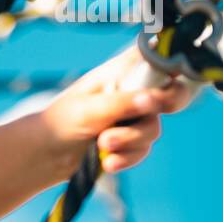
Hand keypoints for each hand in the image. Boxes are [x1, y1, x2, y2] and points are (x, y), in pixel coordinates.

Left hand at [40, 43, 195, 174]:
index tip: (167, 84)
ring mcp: (135, 116)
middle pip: (173, 95)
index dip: (175, 69)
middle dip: (160, 110)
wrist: (47, 153)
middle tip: (147, 114)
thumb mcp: (91, 108)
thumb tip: (154, 99)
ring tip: (102, 143)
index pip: (161, 60)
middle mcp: (135, 91)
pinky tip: (108, 162)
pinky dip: (127, 157)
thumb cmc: (63, 120)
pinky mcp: (132, 140)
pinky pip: (144, 150)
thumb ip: (124, 103)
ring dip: (129, 140)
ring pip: (153, 129)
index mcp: (124, 70)